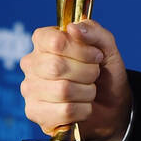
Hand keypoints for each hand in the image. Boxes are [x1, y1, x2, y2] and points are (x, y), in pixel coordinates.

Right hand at [19, 18, 131, 140]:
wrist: (111, 103)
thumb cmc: (103, 71)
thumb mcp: (106, 46)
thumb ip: (93, 31)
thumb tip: (73, 28)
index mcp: (43, 40)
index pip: (56, 41)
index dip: (81, 50)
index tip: (96, 55)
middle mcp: (31, 63)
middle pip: (57, 66)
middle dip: (87, 72)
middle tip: (95, 74)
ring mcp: (30, 88)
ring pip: (62, 90)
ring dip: (87, 91)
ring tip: (89, 90)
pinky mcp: (34, 112)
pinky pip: (64, 111)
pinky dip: (83, 109)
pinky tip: (82, 105)